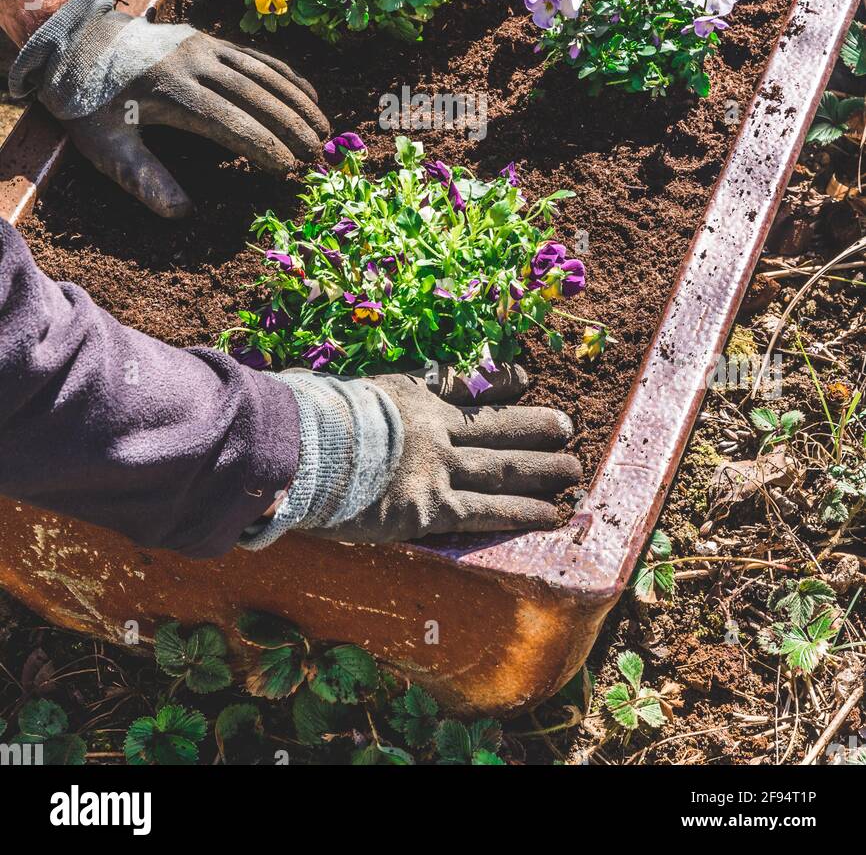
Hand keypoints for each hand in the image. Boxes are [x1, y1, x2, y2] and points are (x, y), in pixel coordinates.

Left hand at [8, 0, 328, 217]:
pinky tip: (309, 92)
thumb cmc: (89, 102)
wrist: (75, 40)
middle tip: (319, 155)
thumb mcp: (105, 145)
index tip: (290, 170)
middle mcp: (194, 63)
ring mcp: (205, 46)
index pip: (231, 122)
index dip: (264, 147)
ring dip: (298, 101)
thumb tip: (181, 213)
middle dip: (292, 126)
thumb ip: (143, 178)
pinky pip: (256, 57)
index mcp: (171, 92)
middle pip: (256, 96)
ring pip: (263, 74)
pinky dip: (286, 75)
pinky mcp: (208, 38)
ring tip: (325, 128)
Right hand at [312, 367, 580, 543]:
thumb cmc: (311, 420)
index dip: (499, 383)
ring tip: (574, 470)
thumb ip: (369, 396)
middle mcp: (434, 429)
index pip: (464, 384)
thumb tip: (359, 391)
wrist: (303, 450)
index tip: (525, 380)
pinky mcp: (430, 509)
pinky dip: (521, 511)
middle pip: (496, 426)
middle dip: (535, 426)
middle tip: (569, 427)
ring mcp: (436, 468)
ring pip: (502, 467)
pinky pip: (486, 511)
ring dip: (543, 468)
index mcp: (411, 396)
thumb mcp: (347, 390)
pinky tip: (550, 514)